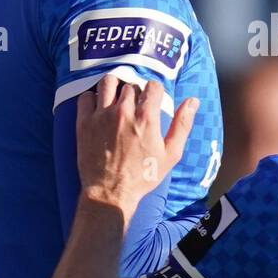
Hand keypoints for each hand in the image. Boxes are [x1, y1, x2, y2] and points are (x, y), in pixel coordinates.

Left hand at [75, 75, 198, 211]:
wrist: (111, 193)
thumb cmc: (143, 176)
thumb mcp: (171, 154)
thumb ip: (182, 125)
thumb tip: (193, 101)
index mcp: (146, 118)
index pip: (152, 86)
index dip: (155, 92)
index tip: (153, 102)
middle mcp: (123, 112)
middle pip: (131, 85)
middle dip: (135, 93)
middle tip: (135, 108)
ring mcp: (101, 116)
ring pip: (108, 83)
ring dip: (114, 87)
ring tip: (116, 99)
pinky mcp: (84, 123)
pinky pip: (86, 97)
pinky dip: (92, 98)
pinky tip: (98, 108)